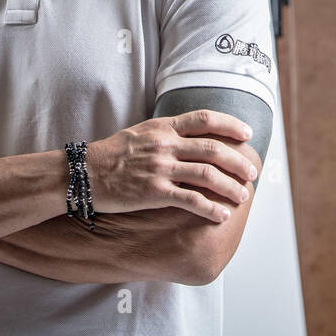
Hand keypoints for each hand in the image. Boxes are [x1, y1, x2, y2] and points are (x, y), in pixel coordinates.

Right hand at [85, 110, 256, 222]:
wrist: (84, 173)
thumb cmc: (112, 154)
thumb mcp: (141, 132)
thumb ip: (167, 132)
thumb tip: (192, 132)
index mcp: (163, 127)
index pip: (205, 119)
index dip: (230, 125)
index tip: (247, 134)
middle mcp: (165, 145)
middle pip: (213, 149)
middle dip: (238, 161)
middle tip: (252, 172)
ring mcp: (160, 168)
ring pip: (207, 175)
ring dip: (231, 186)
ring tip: (243, 195)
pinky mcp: (154, 192)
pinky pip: (190, 200)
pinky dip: (211, 208)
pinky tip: (222, 215)